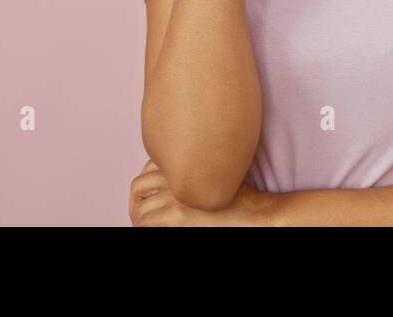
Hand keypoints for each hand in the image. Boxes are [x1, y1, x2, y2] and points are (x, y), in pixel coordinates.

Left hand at [128, 158, 274, 225]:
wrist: (256, 214)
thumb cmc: (242, 199)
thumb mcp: (216, 176)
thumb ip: (192, 174)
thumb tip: (169, 186)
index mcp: (184, 163)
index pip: (148, 168)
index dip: (146, 184)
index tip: (150, 196)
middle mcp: (176, 177)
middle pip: (138, 186)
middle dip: (136, 201)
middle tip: (141, 214)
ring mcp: (174, 197)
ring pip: (140, 209)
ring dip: (140, 218)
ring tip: (147, 226)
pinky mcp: (176, 217)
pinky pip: (147, 224)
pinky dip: (147, 227)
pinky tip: (157, 229)